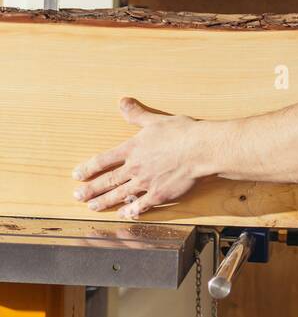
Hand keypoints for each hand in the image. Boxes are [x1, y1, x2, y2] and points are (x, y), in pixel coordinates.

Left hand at [71, 97, 204, 218]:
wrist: (200, 149)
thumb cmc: (181, 132)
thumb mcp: (155, 120)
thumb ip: (136, 114)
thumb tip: (122, 102)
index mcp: (132, 149)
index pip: (103, 160)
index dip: (88, 168)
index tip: (77, 175)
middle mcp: (135, 167)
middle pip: (108, 181)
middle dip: (91, 189)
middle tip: (78, 196)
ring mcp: (146, 183)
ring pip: (120, 195)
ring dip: (104, 202)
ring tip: (93, 207)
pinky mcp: (159, 194)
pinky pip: (141, 205)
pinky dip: (131, 211)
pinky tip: (124, 214)